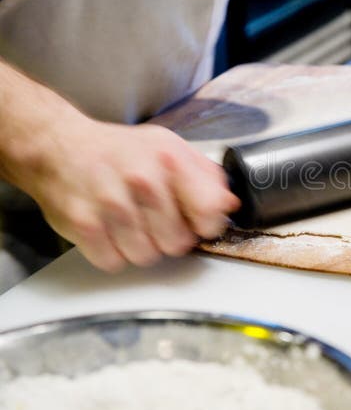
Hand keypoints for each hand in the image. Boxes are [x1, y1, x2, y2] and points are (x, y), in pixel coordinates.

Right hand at [23, 118, 239, 271]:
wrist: (60, 146)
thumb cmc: (121, 151)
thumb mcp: (170, 148)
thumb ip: (206, 177)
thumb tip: (230, 206)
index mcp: (170, 159)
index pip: (209, 212)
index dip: (206, 224)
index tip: (197, 221)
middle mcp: (142, 180)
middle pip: (178, 243)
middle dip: (171, 237)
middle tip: (157, 221)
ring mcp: (110, 203)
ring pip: (146, 257)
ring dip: (142, 247)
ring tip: (133, 224)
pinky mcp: (83, 224)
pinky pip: (113, 262)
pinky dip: (114, 253)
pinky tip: (111, 232)